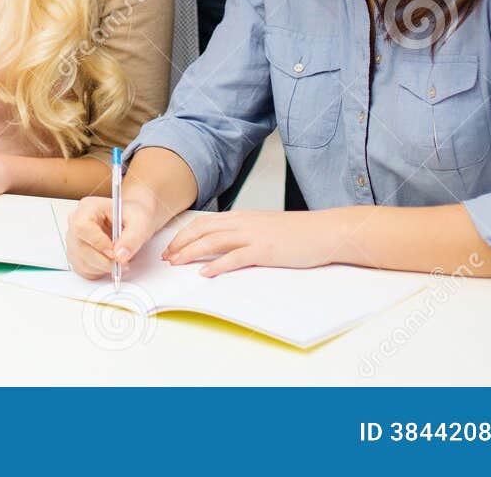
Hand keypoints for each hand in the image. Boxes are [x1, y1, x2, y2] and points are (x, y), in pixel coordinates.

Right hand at [66, 194, 159, 278]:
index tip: (114, 252)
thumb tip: (120, 256)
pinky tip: (109, 263)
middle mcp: (76, 221)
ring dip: (102, 267)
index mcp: (89, 207)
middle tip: (121, 261)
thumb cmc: (133, 216)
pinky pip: (82, 269)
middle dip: (103, 260)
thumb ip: (132, 239)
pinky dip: (97, 271)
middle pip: (80, 246)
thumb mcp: (140, 223)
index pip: (82, 226)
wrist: (132, 221)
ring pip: (80, 260)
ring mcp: (74, 238)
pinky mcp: (76, 254)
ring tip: (118, 261)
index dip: (97, 242)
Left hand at [163, 209, 337, 275]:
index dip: (184, 234)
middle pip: (202, 229)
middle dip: (181, 243)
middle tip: (167, 257)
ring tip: (177, 263)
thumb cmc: (297, 233)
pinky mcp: (265, 250)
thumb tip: (226, 244)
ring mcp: (253, 235)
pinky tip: (205, 273)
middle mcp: (244, 222)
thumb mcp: (265, 227)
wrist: (324, 231)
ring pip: (213, 241)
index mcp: (242, 217)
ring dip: (191, 252)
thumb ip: (245, 233)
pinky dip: (218, 265)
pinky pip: (235, 257)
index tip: (172, 246)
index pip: (204, 222)